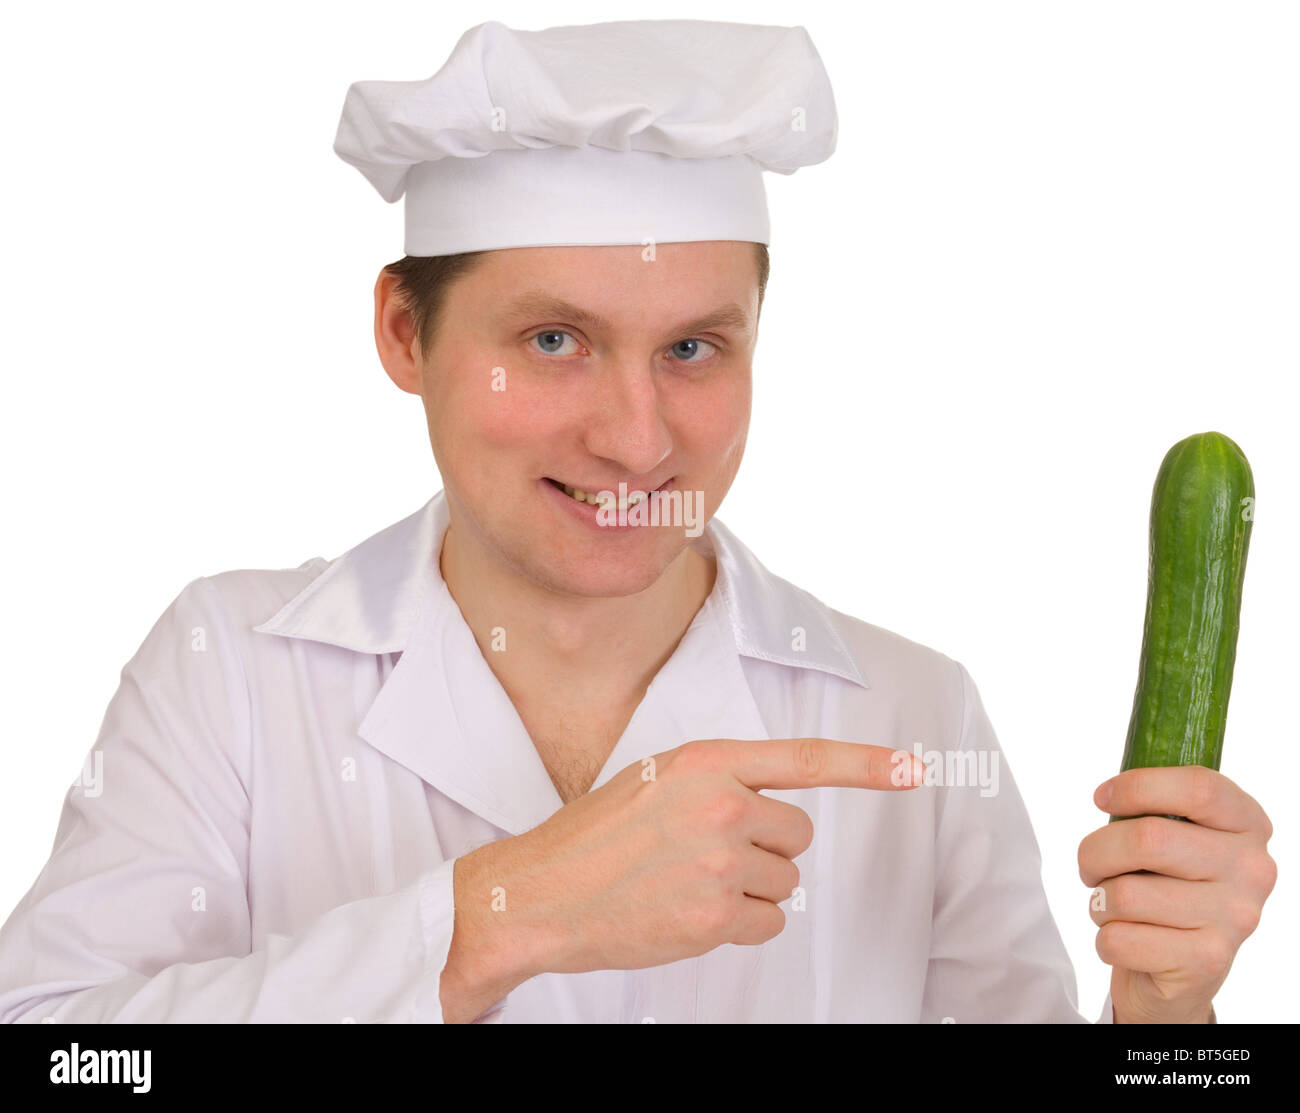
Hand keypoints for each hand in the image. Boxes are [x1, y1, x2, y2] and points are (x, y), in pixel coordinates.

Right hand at [453, 737, 923, 981]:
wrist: (544, 891)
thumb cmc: (596, 834)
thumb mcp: (657, 778)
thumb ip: (718, 779)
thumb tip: (771, 804)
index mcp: (708, 760)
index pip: (805, 759)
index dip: (867, 765)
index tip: (915, 769)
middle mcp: (723, 805)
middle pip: (798, 833)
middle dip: (765, 847)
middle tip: (707, 853)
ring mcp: (721, 862)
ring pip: (784, 882)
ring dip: (750, 888)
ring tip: (688, 882)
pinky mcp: (717, 916)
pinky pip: (768, 923)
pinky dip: (740, 924)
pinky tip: (690, 911)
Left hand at [1079, 765, 1275, 1022]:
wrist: (1180, 972)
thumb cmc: (1165, 887)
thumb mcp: (1175, 837)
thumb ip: (1156, 810)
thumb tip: (1107, 796)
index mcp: (1247, 825)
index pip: (1197, 788)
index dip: (1137, 787)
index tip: (1101, 799)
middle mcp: (1252, 870)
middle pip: (1149, 839)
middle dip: (1095, 851)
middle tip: (1091, 867)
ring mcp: (1235, 918)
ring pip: (1127, 894)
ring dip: (1100, 902)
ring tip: (1114, 908)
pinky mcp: (1209, 960)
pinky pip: (1120, 939)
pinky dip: (1105, 940)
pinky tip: (1127, 940)